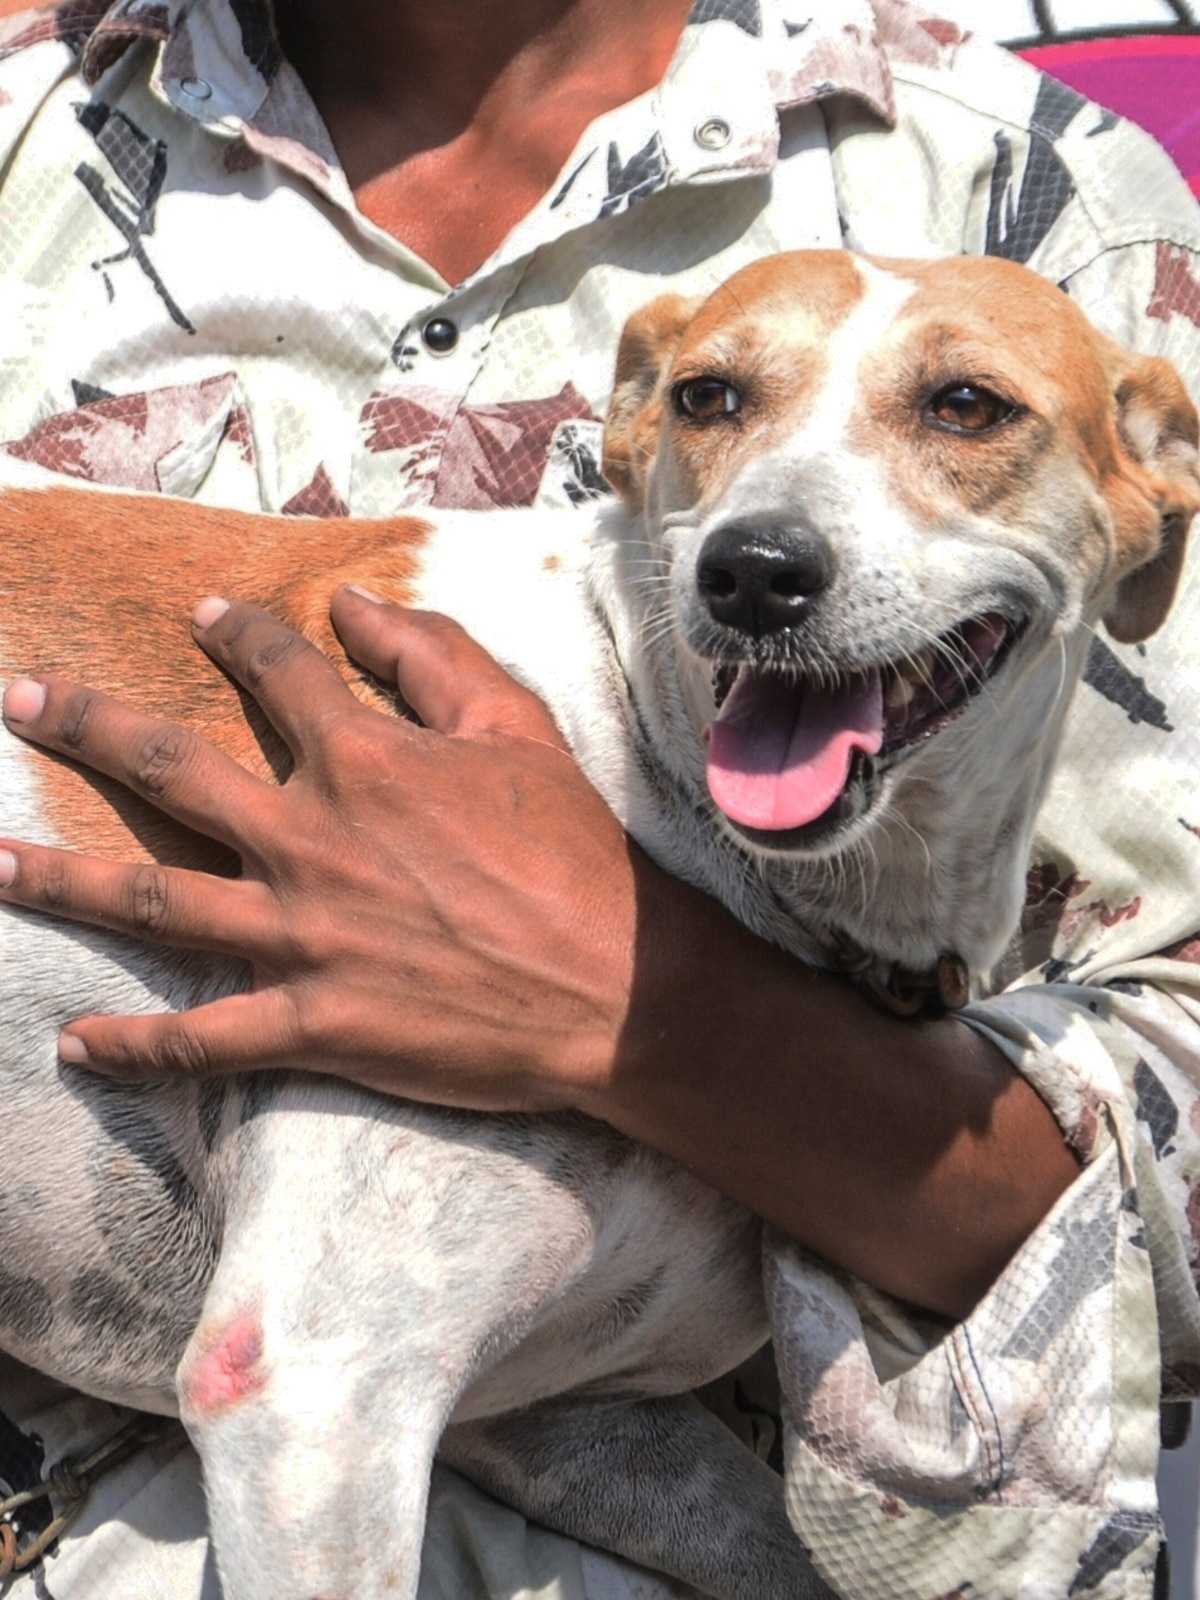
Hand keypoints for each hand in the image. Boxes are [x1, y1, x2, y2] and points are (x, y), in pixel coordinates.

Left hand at [0, 590, 639, 1108]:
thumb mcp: (520, 730)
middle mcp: (310, 838)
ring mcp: (301, 936)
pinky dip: (135, 1050)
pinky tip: (73, 1049)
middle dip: (85, 723)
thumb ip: (433, 657)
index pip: (277, 674)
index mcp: (364, 760)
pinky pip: (202, 1042)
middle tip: (18, 696)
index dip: (240, 634)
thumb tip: (354, 605)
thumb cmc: (576, 856)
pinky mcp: (313, 1024)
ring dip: (58, 878)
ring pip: (151, 902)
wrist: (615, 989)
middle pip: (169, 767)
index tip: (207, 617)